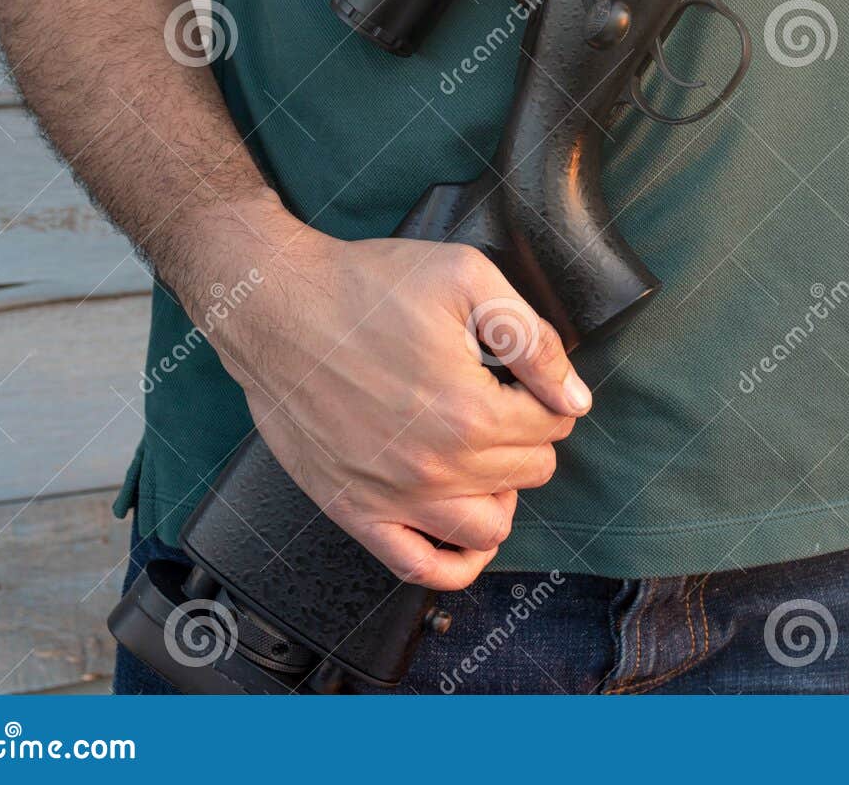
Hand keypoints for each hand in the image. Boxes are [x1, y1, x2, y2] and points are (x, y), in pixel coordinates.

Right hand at [195, 208, 589, 590]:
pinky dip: (456, 559)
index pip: (554, 423)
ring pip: (490, 527)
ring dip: (500, 491)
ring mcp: (395, 499)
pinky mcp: (357, 513)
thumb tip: (572, 396)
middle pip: (531, 472)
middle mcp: (437, 468)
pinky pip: (423, 569)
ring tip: (480, 451)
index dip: (547, 393)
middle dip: (526, 434)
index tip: (520, 376)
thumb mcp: (465, 279)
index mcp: (470, 411)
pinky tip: (462, 522)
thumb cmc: (365, 287)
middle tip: (497, 400)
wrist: (275, 308)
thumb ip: (531, 339)